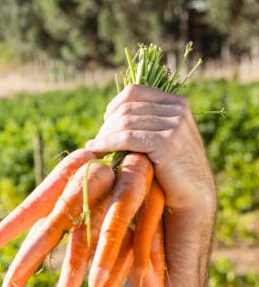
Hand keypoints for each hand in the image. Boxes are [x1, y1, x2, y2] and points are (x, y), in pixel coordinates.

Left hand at [84, 84, 214, 214]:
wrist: (192, 195)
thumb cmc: (170, 170)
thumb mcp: (160, 137)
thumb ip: (144, 122)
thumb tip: (108, 115)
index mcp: (176, 102)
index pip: (134, 91)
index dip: (114, 106)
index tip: (104, 124)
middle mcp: (177, 109)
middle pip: (126, 108)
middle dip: (106, 126)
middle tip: (96, 142)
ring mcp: (174, 124)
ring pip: (124, 122)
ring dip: (104, 136)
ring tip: (94, 149)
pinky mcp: (167, 142)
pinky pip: (126, 138)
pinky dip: (106, 144)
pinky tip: (96, 151)